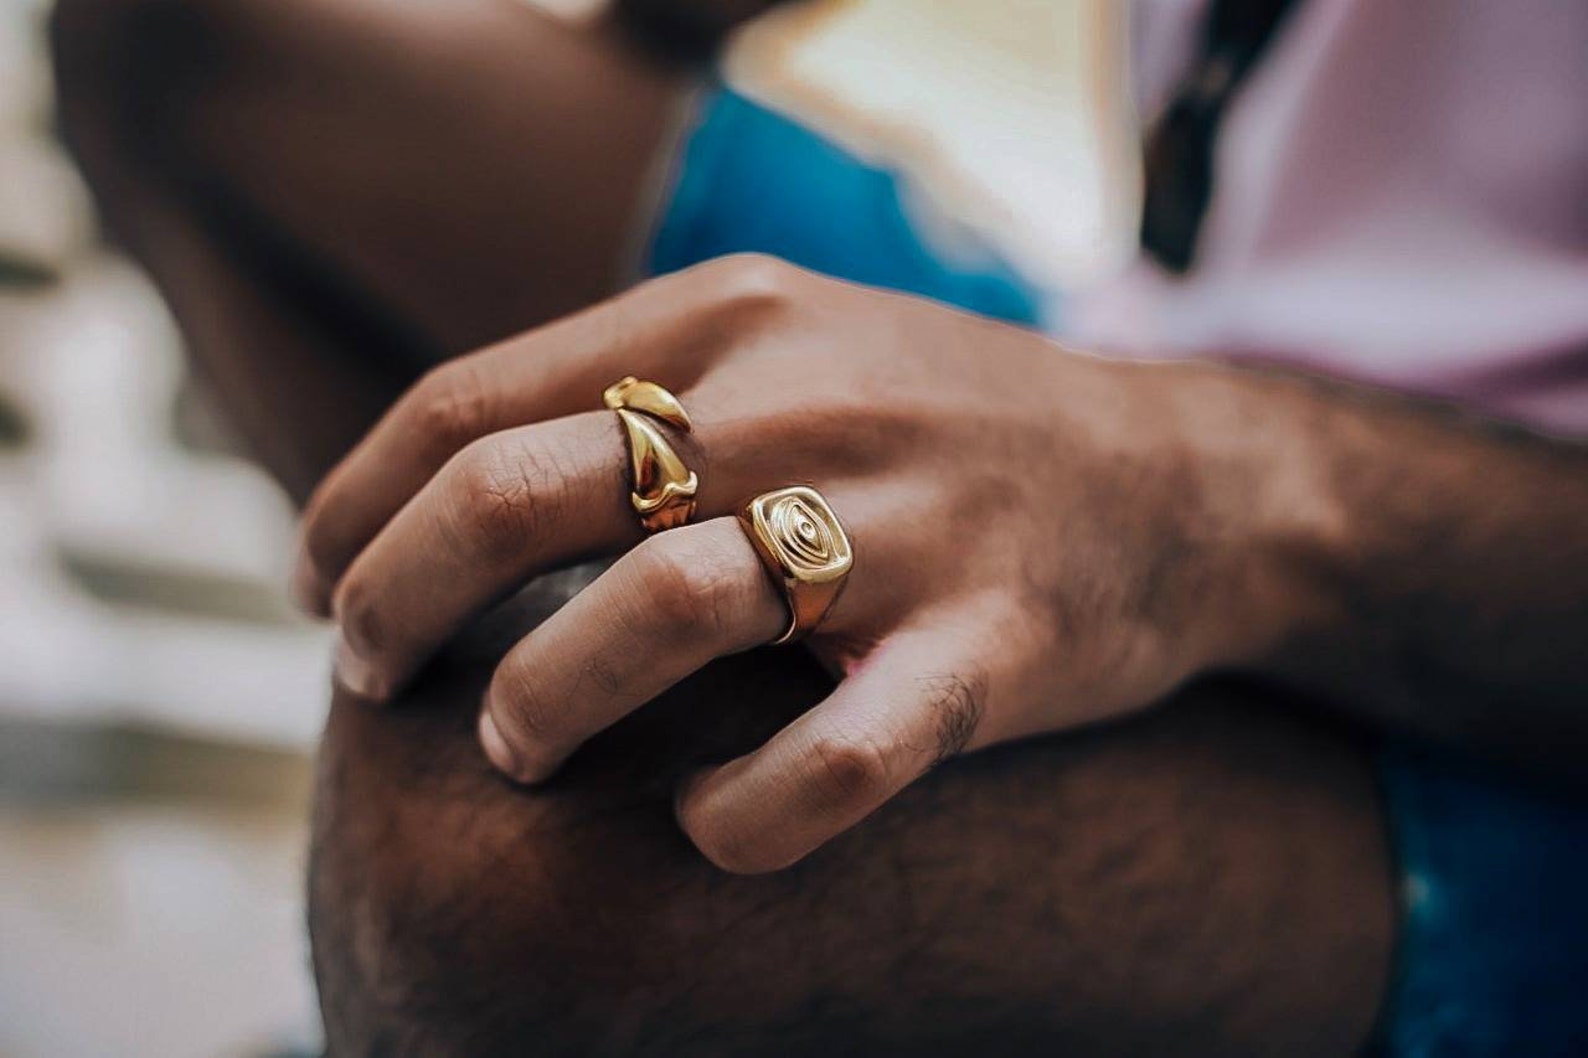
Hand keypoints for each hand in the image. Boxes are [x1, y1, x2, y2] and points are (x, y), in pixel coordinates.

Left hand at [293, 254, 1314, 871]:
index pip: (469, 402)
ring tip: (516, 747)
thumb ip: (634, 391)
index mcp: (729, 318)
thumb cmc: (942, 426)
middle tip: (371, 680)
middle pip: (521, 491)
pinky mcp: (990, 648)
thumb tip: (444, 495)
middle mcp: (802, 401)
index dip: (355, 506)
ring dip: (545, 698)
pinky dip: (744, 815)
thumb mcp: (788, 346)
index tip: (317, 587)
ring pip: (663, 610)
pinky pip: (839, 757)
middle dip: (398, 598)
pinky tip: (705, 829)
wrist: (1182, 477)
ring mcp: (902, 523)